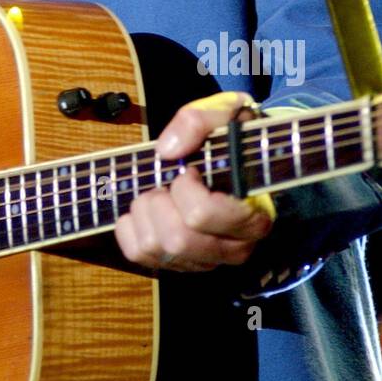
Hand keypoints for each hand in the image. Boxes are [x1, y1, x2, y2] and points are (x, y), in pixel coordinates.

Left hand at [113, 96, 275, 272]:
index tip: (191, 171)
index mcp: (252, 218)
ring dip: (144, 212)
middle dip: (159, 202)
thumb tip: (167, 151)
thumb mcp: (222, 115)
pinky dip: (129, 228)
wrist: (235, 159)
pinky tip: (145, 210)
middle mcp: (233, 250)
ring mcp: (205, 261)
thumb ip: (198, 122)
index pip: (201, 215)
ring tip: (159, 194)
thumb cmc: (230, 139)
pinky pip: (137, 255)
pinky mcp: (180, 265)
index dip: (185, 188)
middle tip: (167, 183)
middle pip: (177, 240)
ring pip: (155, 249)